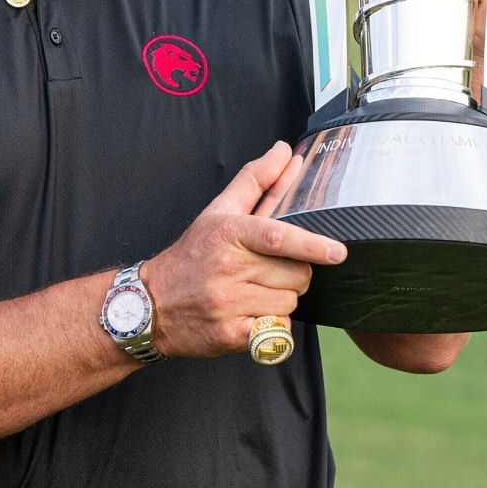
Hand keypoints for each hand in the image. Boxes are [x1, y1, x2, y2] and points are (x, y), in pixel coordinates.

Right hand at [139, 142, 345, 358]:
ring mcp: (228, 303)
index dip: (311, 245)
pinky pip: (276, 330)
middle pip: (295, 274)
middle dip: (294, 273)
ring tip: (254, 293)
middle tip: (269, 271)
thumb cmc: (192, 255)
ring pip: (289, 302)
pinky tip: (250, 315)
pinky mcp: (231, 335)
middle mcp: (228, 268)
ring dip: (281, 299)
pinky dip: (272, 326)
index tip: (336, 252)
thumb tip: (284, 152)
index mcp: (228, 233)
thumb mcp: (218, 213)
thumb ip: (255, 180)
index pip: (277, 236)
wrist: (150, 305)